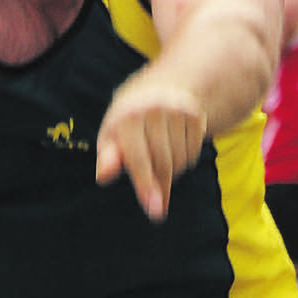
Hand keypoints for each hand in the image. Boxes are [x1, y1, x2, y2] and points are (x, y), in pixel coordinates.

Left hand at [94, 72, 205, 221]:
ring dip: (172, 170)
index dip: (145, 185)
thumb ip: (108, 157)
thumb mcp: (112, 134)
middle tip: (156, 201)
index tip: (155, 211)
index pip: (138, 158)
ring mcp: (177, 109)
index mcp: (127, 115)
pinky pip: (193, 153)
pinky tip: (173, 144)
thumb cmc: (128, 119)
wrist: (158, 86)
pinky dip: (184, 158)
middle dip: (159, 185)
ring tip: (159, 155)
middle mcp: (153, 108)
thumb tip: (102, 176)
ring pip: (180, 161)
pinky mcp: (195, 114)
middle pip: (163, 164)